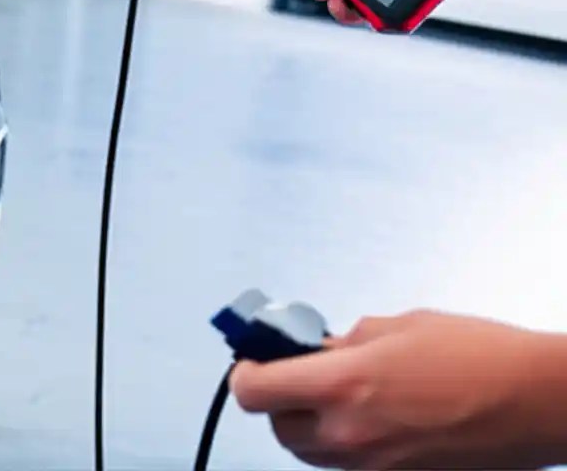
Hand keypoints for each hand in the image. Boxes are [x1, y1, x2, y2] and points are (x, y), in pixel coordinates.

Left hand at [230, 310, 566, 469]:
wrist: (540, 401)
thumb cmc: (479, 355)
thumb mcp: (398, 327)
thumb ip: (345, 341)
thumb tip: (317, 348)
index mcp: (342, 385)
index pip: (252, 391)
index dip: (246, 372)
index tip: (254, 358)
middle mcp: (349, 433)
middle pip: (276, 426)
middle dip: (278, 398)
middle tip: (298, 373)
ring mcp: (373, 466)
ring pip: (308, 452)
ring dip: (307, 424)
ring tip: (338, 395)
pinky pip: (346, 467)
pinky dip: (344, 444)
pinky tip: (372, 417)